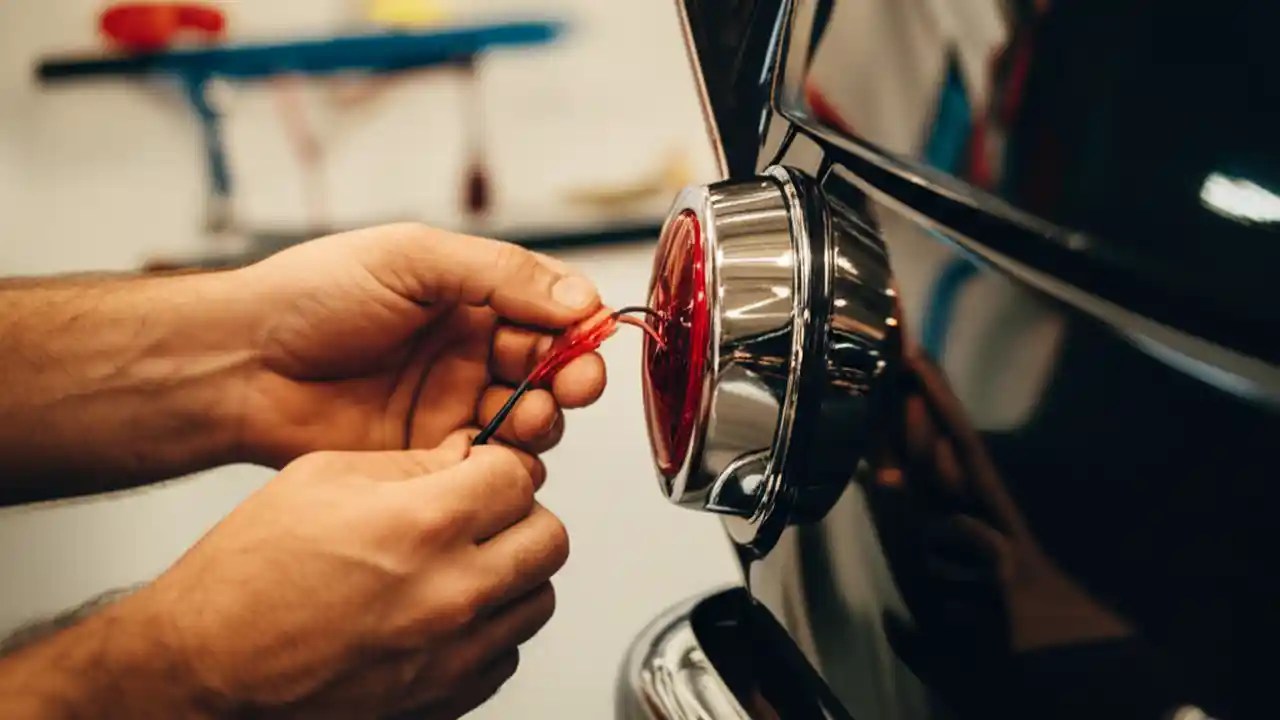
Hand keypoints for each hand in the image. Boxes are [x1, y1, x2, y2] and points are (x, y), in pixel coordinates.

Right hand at [116, 435, 565, 718]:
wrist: (204, 670)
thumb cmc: (244, 579)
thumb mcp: (320, 479)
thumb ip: (411, 464)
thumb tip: (466, 458)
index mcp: (422, 526)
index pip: (519, 477)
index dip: (496, 468)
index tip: (478, 474)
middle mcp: (451, 594)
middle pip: (550, 538)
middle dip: (520, 517)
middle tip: (480, 515)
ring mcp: (453, 655)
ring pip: (536, 599)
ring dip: (511, 573)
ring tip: (459, 565)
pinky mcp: (445, 699)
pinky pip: (505, 654)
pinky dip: (488, 629)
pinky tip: (441, 613)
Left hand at [229, 223, 607, 464]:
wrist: (241, 366)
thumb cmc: (310, 297)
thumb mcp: (412, 258)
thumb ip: (499, 274)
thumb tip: (577, 297)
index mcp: (465, 295)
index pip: (546, 308)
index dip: (577, 324)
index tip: (590, 336)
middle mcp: (466, 350)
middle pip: (548, 366)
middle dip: (571, 375)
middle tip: (574, 385)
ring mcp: (450, 404)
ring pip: (528, 416)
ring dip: (542, 415)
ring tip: (525, 415)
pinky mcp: (431, 455)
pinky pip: (491, 462)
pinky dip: (507, 459)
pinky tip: (496, 450)